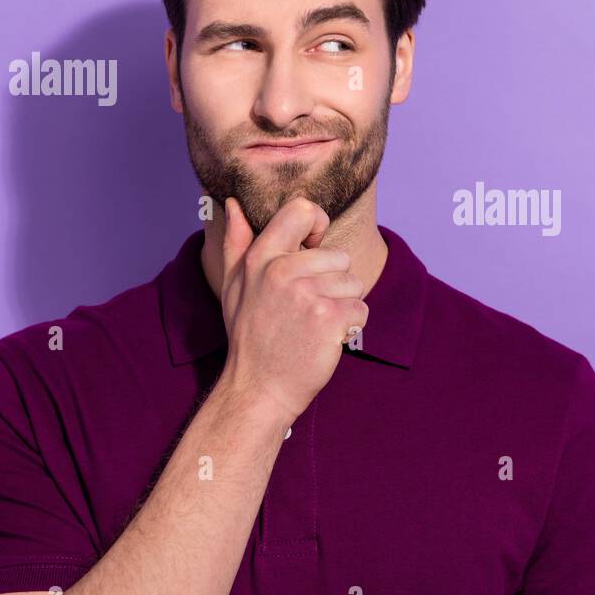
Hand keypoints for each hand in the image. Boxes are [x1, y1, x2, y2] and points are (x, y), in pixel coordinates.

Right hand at [217, 196, 367, 429]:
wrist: (259, 390)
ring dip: (342, 306)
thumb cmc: (250, 337)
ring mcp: (307, 294)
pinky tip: (326, 339)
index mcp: (261, 257)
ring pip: (354, 284)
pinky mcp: (330, 318)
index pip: (302, 210)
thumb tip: (233, 204)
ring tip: (314, 325)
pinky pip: (361, 310)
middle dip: (333, 283)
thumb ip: (236, 243)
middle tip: (306, 310)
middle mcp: (283, 271)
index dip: (317, 226)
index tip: (313, 249)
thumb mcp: (234, 287)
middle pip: (339, 256)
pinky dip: (351, 327)